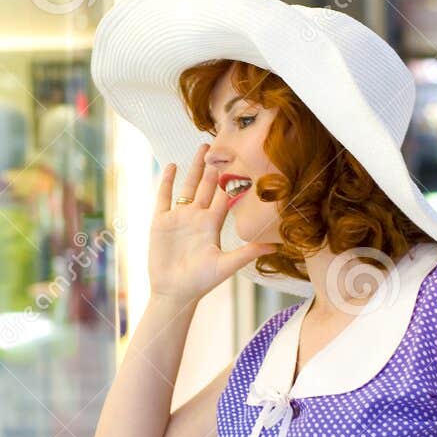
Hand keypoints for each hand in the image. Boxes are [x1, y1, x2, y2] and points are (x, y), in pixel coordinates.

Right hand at [149, 143, 266, 302]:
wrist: (174, 293)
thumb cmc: (201, 282)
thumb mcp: (226, 265)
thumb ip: (248, 253)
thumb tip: (276, 247)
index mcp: (212, 225)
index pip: (225, 197)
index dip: (232, 180)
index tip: (242, 160)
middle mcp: (197, 217)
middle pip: (208, 186)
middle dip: (215, 166)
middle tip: (223, 144)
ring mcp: (179, 218)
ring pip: (188, 186)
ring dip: (195, 168)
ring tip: (202, 147)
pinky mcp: (161, 222)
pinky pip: (163, 196)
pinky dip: (166, 181)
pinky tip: (171, 165)